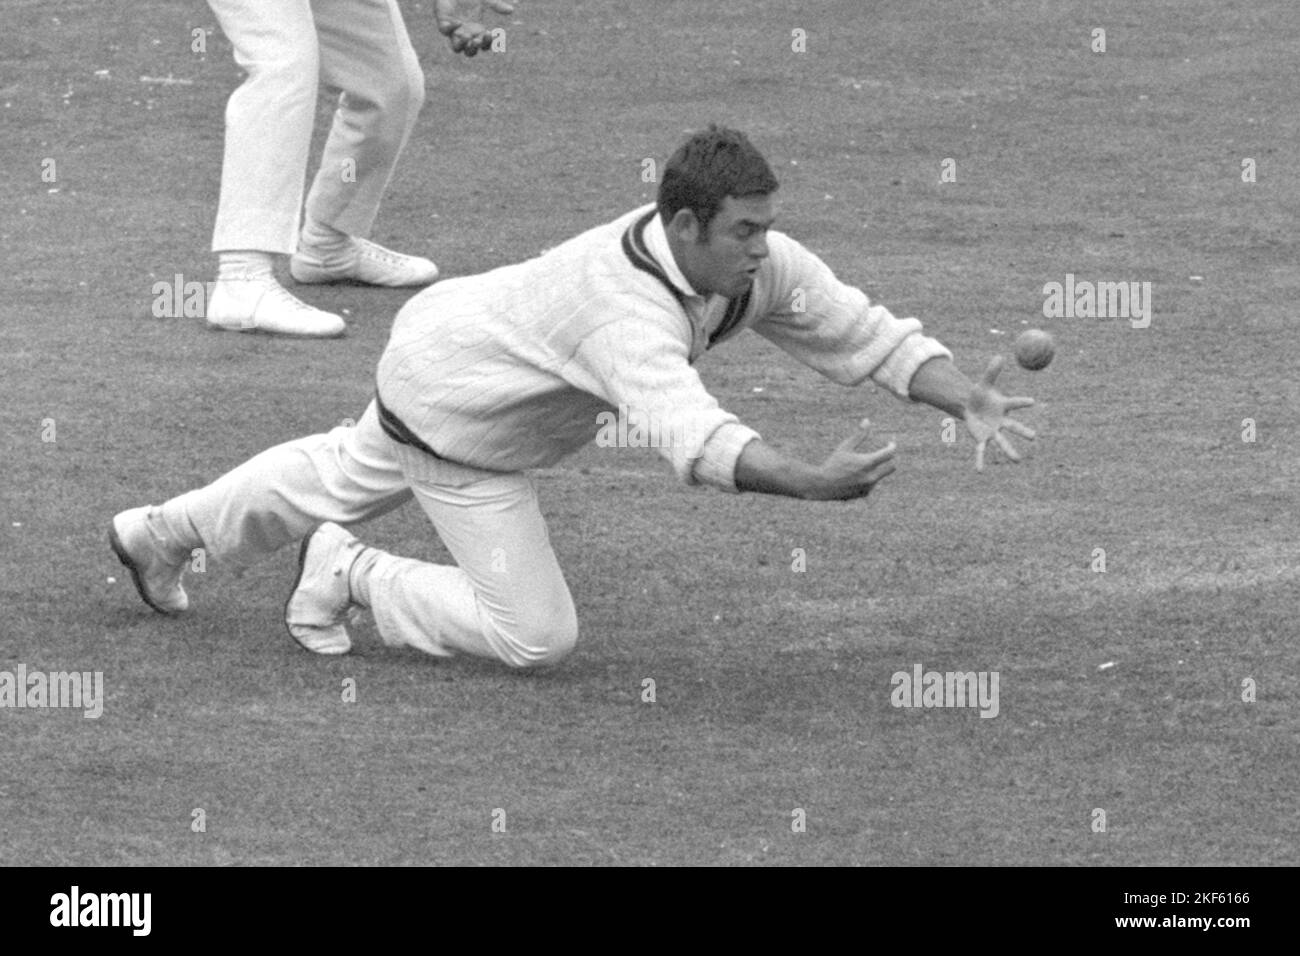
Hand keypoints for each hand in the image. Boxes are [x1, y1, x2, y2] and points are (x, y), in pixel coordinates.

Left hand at [434, 0, 514, 57]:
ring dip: (461, 45)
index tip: (490, 32)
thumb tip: (511, 10)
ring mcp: (453, 31)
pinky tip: (457, 21)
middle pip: (470, 52)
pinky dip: (450, 28)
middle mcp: (466, 35)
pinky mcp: (443, 22)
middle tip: (476, 40)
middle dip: (474, 48)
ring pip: (456, 48)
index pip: (484, 46)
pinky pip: (444, 30)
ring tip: (466, 36)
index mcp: (477, 33)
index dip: (488, 43)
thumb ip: (497, 5)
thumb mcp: (485, 1)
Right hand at [808, 418, 896, 499]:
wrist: (822, 485)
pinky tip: (852, 478)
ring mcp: (868, 486)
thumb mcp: (845, 447)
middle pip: (891, 467)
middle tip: (883, 455)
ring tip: (856, 469)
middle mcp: (871, 476)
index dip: (892, 447)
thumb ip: (859, 435)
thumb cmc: (833, 463)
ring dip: (873, 471)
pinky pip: (871, 484)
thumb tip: (867, 420)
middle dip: (889, 461)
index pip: (889, 453)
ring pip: (879, 476)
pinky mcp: (864, 494)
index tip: (890, 444)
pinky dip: (865, 480)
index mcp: (868, 463)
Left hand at [963, 356, 1035, 470]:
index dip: (1023, 402)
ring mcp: (992, 431)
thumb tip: (1000, 356)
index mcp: (1004, 406)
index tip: (1033, 401)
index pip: (1015, 403)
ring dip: (1009, 450)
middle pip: (1014, 426)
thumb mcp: (983, 383)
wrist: (970, 406)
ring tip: (1017, 460)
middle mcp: (1001, 421)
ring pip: (1002, 442)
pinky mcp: (982, 438)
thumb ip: (992, 371)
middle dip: (1023, 431)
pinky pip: (981, 450)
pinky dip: (980, 459)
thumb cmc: (980, 395)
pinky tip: (979, 470)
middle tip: (1034, 436)